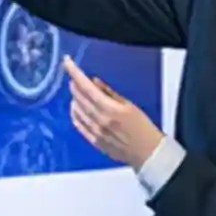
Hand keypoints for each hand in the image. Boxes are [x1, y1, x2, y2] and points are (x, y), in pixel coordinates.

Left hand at [64, 56, 163, 170]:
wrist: (147, 153)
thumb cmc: (143, 127)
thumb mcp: (129, 105)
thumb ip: (109, 93)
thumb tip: (94, 82)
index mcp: (110, 108)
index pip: (86, 87)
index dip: (75, 73)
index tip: (67, 63)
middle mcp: (100, 120)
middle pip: (79, 97)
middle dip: (75, 84)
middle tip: (73, 77)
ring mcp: (95, 131)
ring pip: (76, 110)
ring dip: (75, 98)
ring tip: (77, 92)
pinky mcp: (94, 141)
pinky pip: (78, 125)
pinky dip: (75, 114)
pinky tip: (76, 109)